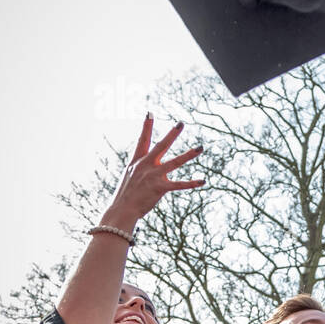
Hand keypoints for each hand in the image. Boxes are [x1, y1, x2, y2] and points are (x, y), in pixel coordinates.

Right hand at [103, 113, 203, 227]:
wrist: (121, 210)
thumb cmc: (125, 195)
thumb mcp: (129, 177)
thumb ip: (138, 169)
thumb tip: (143, 165)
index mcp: (136, 162)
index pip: (142, 141)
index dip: (146, 127)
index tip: (150, 113)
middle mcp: (145, 166)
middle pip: (161, 146)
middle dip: (171, 134)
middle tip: (181, 123)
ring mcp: (153, 176)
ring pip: (175, 162)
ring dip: (189, 154)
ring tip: (200, 147)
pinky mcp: (160, 188)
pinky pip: (179, 184)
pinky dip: (191, 183)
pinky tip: (203, 181)